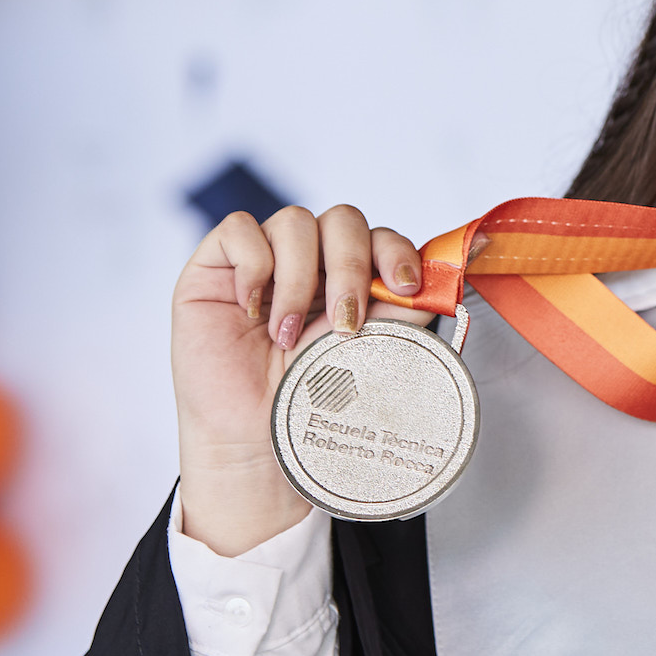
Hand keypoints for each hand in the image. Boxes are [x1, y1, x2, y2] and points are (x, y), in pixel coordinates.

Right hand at [170, 204, 433, 555]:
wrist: (255, 436)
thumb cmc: (308, 396)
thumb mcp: (364, 351)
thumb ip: (400, 313)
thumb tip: (440, 286)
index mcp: (350, 272)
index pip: (378, 235)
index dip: (395, 251)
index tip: (406, 286)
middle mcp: (310, 256)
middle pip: (342, 219)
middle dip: (350, 268)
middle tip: (345, 324)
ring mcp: (264, 255)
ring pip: (295, 220)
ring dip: (299, 280)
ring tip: (288, 335)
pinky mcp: (216, 262)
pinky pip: (238, 229)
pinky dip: (253, 267)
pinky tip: (253, 310)